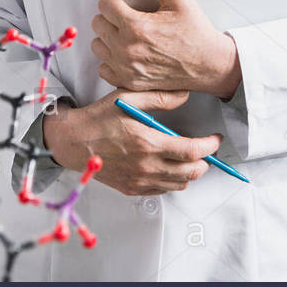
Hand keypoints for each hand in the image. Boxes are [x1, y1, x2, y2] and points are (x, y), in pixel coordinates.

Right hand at [42, 89, 221, 195]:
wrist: (71, 142)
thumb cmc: (97, 119)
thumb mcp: (128, 97)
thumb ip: (159, 97)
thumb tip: (184, 95)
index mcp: (148, 143)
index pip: (192, 151)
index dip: (210, 146)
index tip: (215, 139)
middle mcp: (146, 166)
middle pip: (191, 173)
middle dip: (205, 162)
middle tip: (207, 150)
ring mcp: (139, 180)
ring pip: (178, 184)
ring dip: (190, 173)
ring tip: (190, 159)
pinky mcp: (131, 188)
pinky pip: (161, 191)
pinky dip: (172, 181)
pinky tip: (169, 168)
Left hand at [91, 0, 241, 99]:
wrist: (210, 65)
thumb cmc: (196, 33)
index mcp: (138, 26)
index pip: (104, 5)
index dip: (116, 0)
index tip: (126, 4)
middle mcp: (128, 49)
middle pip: (98, 24)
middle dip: (111, 17)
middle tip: (130, 17)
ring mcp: (127, 68)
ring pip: (98, 45)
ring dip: (109, 38)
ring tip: (128, 34)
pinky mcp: (129, 82)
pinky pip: (104, 68)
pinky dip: (111, 60)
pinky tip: (127, 53)